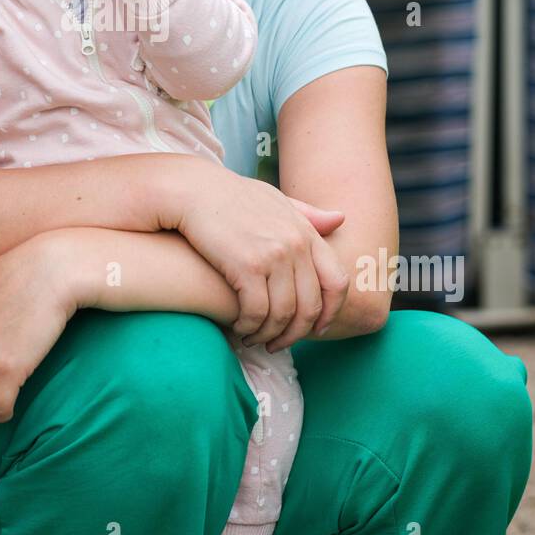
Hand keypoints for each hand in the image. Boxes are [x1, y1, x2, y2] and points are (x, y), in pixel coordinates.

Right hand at [162, 163, 350, 351]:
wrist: (194, 190)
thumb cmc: (232, 196)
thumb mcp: (276, 200)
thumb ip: (308, 214)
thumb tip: (341, 219)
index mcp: (307, 232)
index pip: (337, 283)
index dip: (330, 313)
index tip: (315, 330)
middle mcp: (296, 244)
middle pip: (310, 306)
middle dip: (295, 334)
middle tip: (278, 344)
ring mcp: (273, 255)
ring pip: (284, 315)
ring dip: (269, 335)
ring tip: (255, 339)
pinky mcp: (247, 266)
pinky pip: (257, 312)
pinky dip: (249, 327)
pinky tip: (239, 328)